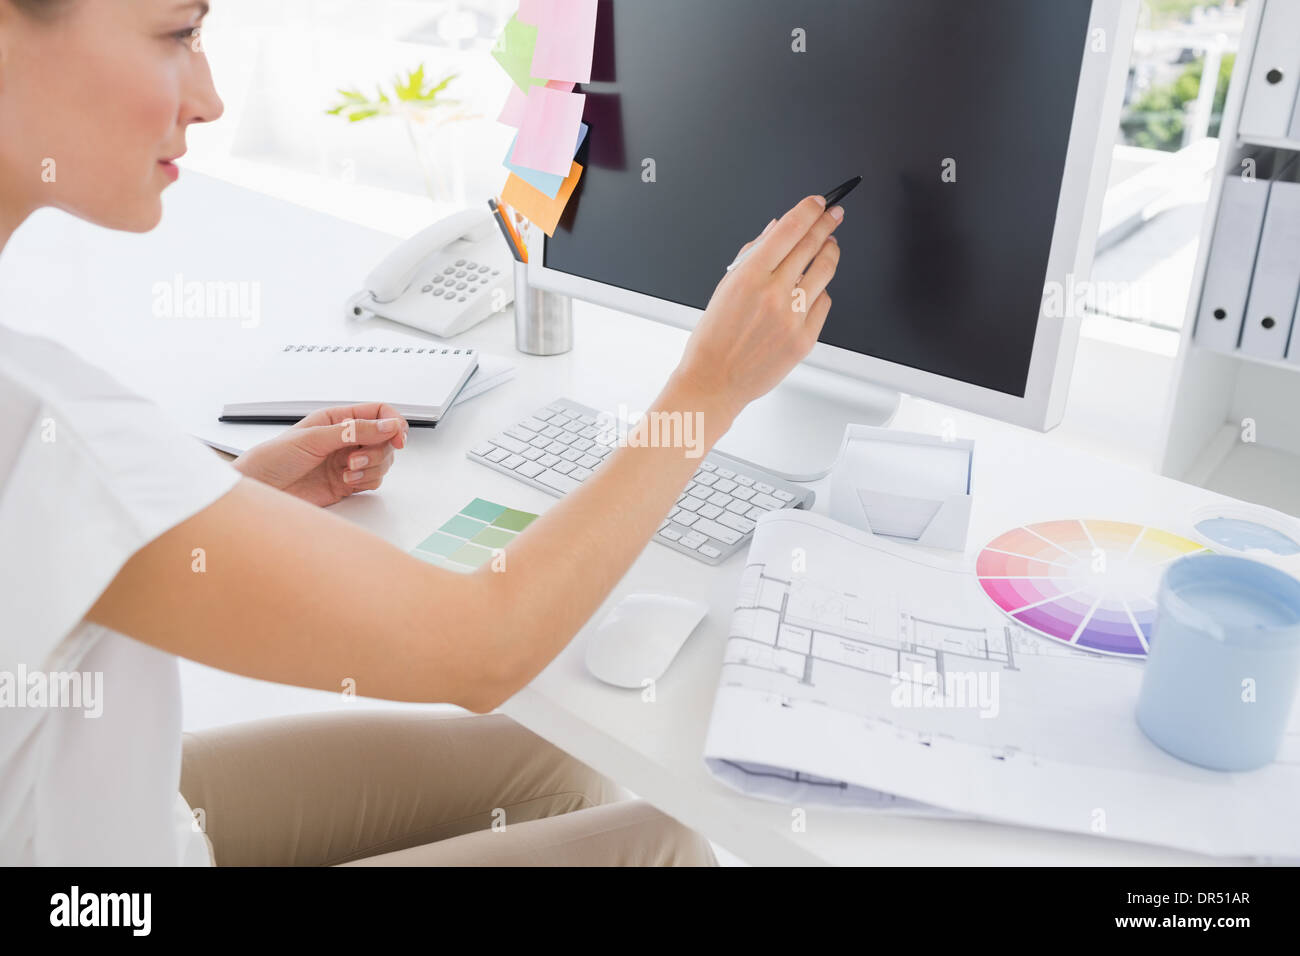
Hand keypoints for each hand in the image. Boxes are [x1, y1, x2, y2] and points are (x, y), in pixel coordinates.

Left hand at [233, 403, 410, 506]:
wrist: (259, 489)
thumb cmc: (274, 458)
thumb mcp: (313, 438)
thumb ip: (354, 430)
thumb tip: (388, 425)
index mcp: (337, 419)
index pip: (379, 413)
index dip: (394, 424)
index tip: (398, 439)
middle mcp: (346, 439)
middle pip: (386, 440)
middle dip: (378, 452)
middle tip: (355, 460)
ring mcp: (348, 461)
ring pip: (382, 461)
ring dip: (371, 468)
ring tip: (347, 473)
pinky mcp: (348, 483)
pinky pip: (374, 480)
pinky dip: (366, 482)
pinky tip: (346, 482)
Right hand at [670, 195, 841, 422]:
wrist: (714, 380)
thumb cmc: (714, 337)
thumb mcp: (725, 288)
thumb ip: (752, 255)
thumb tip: (776, 229)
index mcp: (749, 276)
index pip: (788, 230)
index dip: (808, 211)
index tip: (818, 203)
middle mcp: (773, 294)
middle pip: (811, 245)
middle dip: (826, 223)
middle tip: (834, 214)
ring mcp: (792, 317)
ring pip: (825, 271)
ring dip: (831, 251)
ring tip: (830, 245)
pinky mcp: (805, 338)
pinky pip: (823, 303)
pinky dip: (820, 291)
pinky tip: (813, 289)